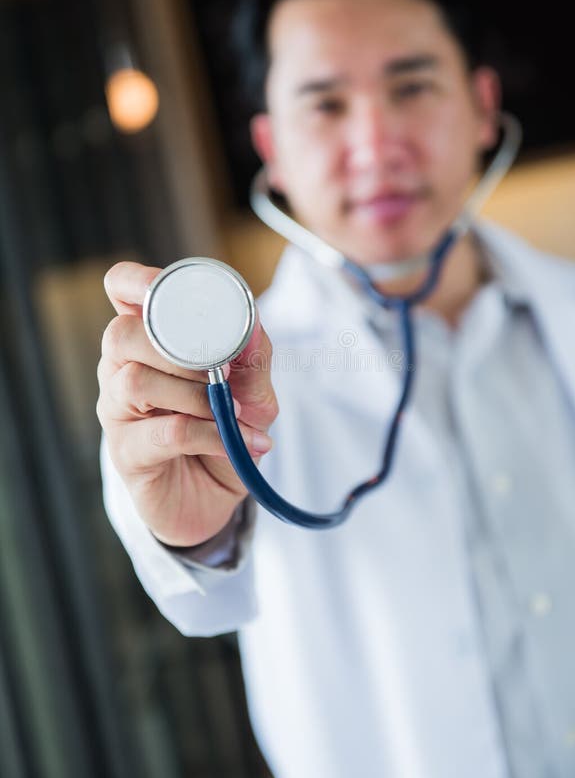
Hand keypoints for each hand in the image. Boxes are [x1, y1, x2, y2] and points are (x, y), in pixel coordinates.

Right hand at [96, 261, 277, 545]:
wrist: (215, 497)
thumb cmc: (224, 430)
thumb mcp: (253, 392)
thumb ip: (254, 357)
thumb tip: (253, 324)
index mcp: (148, 340)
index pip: (121, 289)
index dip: (138, 280)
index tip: (164, 287)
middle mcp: (121, 369)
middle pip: (122, 334)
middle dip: (179, 348)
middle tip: (221, 371)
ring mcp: (117, 413)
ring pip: (137, 382)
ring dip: (196, 394)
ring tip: (231, 412)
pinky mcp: (127, 455)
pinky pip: (165, 433)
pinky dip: (211, 434)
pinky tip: (237, 440)